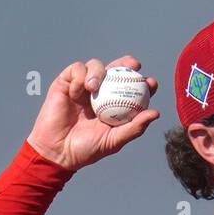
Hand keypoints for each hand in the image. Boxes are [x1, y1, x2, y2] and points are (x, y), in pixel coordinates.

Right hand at [26, 56, 159, 170]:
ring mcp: (83, 87)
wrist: (58, 152)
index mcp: (114, 105)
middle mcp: (100, 93)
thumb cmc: (86, 150)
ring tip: (94, 87)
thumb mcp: (114, 140)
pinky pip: (76, 70)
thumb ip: (134, 127)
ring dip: (98, 71)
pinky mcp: (66, 83)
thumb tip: (155, 113)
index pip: (131, 89)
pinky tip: (79, 90)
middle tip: (134, 65)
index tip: (151, 83)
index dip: (143, 83)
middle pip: (116, 70)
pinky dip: (79, 77)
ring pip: (96, 66)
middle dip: (127, 63)